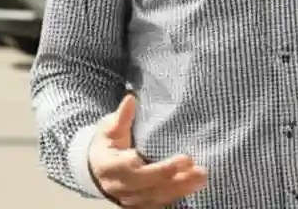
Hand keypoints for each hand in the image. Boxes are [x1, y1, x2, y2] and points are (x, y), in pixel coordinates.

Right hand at [88, 94, 207, 207]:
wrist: (96, 168)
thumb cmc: (107, 144)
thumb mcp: (108, 128)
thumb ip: (121, 117)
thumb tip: (130, 99)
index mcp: (108, 166)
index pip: (133, 169)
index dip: (158, 168)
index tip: (182, 159)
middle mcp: (118, 186)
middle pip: (148, 186)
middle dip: (174, 178)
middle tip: (198, 169)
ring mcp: (127, 198)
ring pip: (155, 197)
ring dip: (180, 189)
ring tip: (201, 178)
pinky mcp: (137, 204)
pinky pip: (157, 203)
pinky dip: (175, 196)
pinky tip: (192, 187)